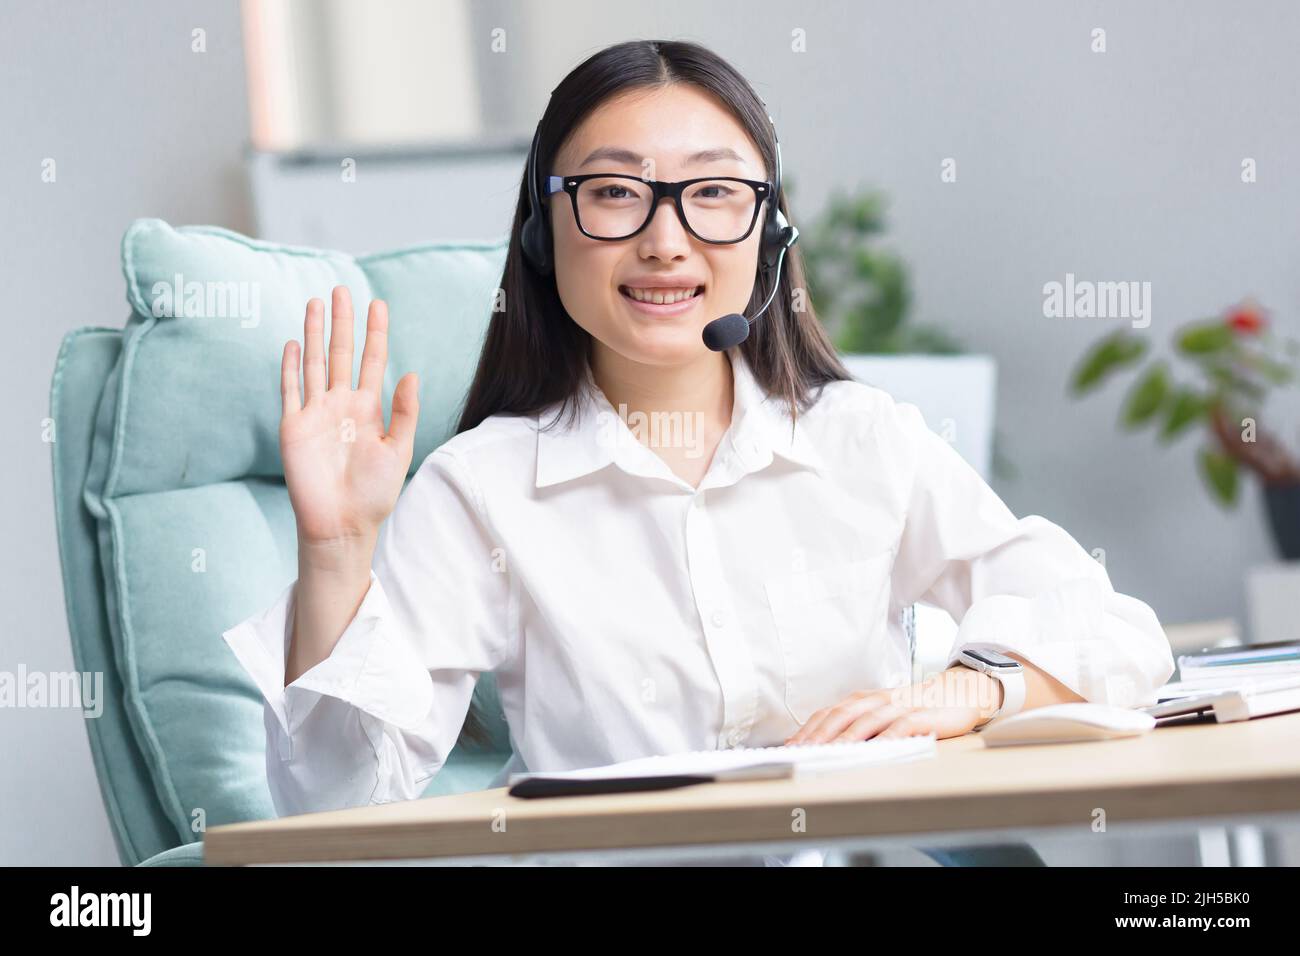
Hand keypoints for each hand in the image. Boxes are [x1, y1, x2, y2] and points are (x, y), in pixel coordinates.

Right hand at [280, 286, 419, 547]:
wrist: (341, 523)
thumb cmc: (373, 494)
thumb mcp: (398, 451)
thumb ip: (404, 413)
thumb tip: (412, 374)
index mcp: (368, 409)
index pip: (372, 361)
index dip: (375, 333)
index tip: (378, 304)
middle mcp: (341, 405)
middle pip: (341, 353)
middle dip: (343, 322)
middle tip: (342, 289)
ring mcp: (315, 413)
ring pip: (315, 363)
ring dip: (315, 334)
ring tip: (316, 303)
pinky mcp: (293, 426)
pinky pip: (290, 389)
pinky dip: (291, 366)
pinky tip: (294, 342)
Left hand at [783, 668, 999, 744]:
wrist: (956, 693)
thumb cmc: (914, 709)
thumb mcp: (881, 716)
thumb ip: (857, 728)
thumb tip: (827, 748)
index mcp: (861, 700)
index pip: (827, 714)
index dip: (807, 730)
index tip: (789, 748)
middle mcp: (874, 700)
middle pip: (839, 716)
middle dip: (818, 735)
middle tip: (801, 753)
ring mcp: (896, 706)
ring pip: (865, 721)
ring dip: (845, 738)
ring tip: (829, 754)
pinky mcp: (919, 715)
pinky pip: (899, 727)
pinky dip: (885, 738)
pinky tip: (875, 750)